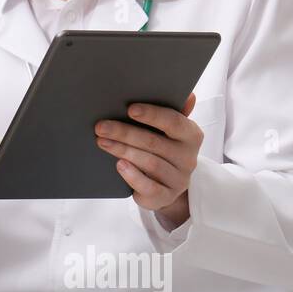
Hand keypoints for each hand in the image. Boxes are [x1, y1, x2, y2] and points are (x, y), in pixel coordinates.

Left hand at [94, 92, 202, 222]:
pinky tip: (119, 165)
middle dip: (125, 133)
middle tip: (101, 126)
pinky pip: (149, 187)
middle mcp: (188, 159)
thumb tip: (188, 94)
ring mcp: (178, 180)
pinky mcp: (165, 197)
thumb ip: (174, 111)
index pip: (174, 122)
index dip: (152, 114)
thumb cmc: (163, 149)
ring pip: (149, 163)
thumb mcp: (169, 130)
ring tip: (102, 142)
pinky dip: (132, 175)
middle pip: (154, 143)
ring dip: (123, 150)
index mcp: (191, 136)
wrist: (166, 184)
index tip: (130, 109)